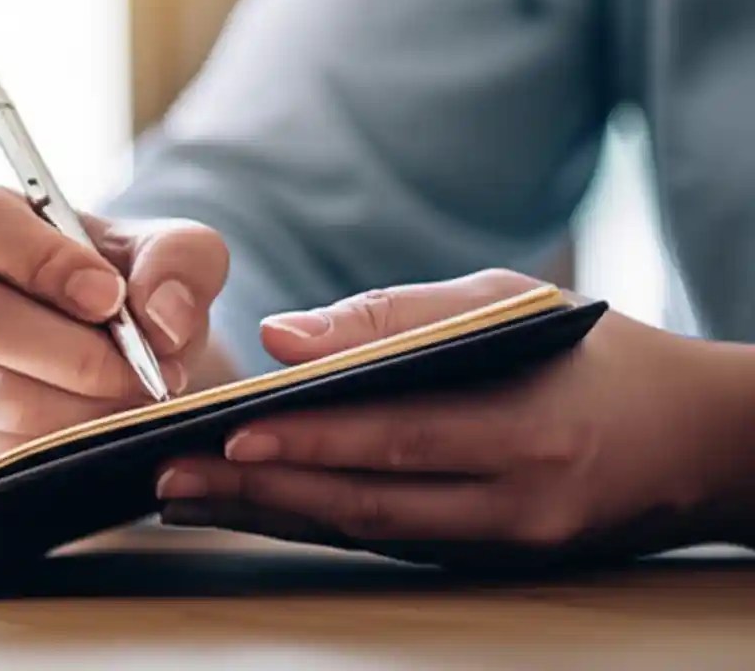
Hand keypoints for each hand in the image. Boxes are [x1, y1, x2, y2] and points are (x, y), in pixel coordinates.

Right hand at [0, 186, 229, 476]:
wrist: (126, 364)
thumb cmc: (128, 292)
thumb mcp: (170, 255)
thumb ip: (181, 259)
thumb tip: (164, 317)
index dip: (43, 259)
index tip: (110, 297)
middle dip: (77, 354)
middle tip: (143, 372)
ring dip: (84, 408)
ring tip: (137, 404)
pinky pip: (4, 456)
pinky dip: (70, 453)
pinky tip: (108, 436)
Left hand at [156, 269, 754, 567]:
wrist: (695, 444)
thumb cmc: (595, 355)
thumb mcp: (512, 306)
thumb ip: (399, 317)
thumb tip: (284, 337)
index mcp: (530, 428)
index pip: (401, 437)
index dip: (312, 441)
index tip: (229, 434)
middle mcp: (516, 503)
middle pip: (367, 502)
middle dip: (261, 492)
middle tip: (172, 476)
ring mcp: (503, 545)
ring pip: (367, 532)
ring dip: (272, 515)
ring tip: (189, 495)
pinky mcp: (489, 561)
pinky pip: (387, 540)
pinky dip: (316, 522)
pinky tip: (257, 507)